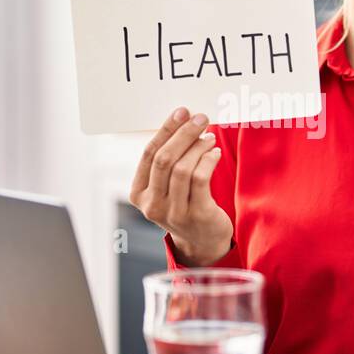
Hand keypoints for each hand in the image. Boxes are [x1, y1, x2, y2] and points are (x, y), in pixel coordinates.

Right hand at [129, 106, 232, 266]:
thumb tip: (182, 122)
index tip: (181, 112)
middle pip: (164, 160)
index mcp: (139, 194)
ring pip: (183, 169)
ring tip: (209, 138)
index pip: (148, 154)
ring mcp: (174, 213)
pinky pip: (200, 179)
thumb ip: (167, 161)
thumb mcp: (166, 187)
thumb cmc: (184, 204)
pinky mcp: (197, 215)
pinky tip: (214, 153)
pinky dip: (208, 160)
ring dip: (198, 147)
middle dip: (184, 134)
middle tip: (200, 118)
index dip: (166, 130)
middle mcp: (152, 205)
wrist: (202, 241)